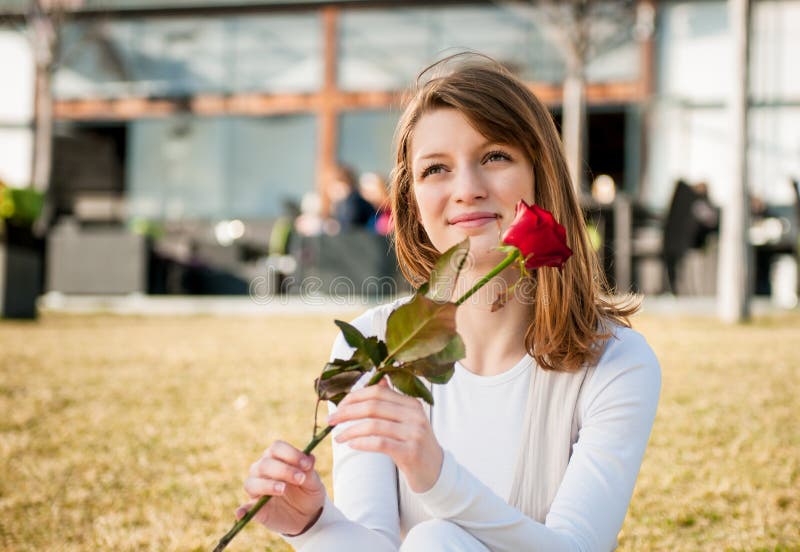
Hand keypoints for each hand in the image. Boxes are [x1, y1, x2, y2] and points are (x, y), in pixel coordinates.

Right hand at [238, 441, 325, 535]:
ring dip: (268, 485)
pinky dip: (242, 510)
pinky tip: (241, 513)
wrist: (307, 515)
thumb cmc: (307, 491)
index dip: (291, 454)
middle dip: (284, 470)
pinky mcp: (255, 508)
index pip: (277, 448)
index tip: (307, 464)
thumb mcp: (313, 482)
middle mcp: (262, 470)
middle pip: (265, 464)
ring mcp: (256, 489)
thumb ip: (309, 471)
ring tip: (282, 489)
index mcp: (277, 458)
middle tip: (300, 479)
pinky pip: (245, 508)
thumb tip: (309, 457)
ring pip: (253, 482)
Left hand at [327, 378, 442, 492]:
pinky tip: (352, 445)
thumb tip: (378, 380)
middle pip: (373, 406)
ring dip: (350, 430)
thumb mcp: (407, 420)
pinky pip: (380, 443)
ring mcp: (414, 433)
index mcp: (412, 403)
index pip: (378, 391)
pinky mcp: (410, 452)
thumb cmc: (414, 444)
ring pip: (374, 425)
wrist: (436, 471)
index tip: (339, 406)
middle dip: (347, 412)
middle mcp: (414, 415)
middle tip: (331, 420)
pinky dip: (362, 442)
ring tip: (338, 437)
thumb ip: (392, 401)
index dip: (355, 396)